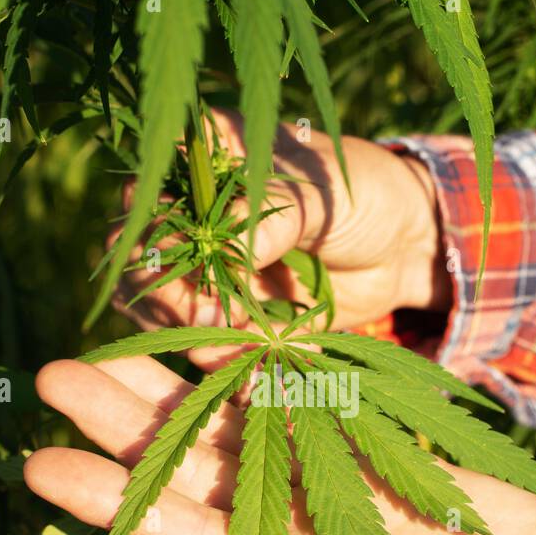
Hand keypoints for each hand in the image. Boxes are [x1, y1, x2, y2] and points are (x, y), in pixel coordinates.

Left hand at [24, 356, 535, 534]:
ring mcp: (352, 494)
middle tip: (55, 371)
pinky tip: (238, 320)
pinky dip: (281, 361)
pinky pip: (325, 398)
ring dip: (190, 381)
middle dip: (130, 427)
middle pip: (200, 475)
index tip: (41, 464)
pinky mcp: (399, 458)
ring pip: (253, 427)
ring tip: (126, 326)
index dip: (116, 508)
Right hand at [111, 110, 451, 351]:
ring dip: (192, 336)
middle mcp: (188, 214)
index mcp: (202, 162)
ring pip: (154, 308)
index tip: (196, 274)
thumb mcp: (323, 195)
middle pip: (134, 261)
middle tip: (214, 323)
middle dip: (168, 300)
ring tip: (244, 350)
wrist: (401, 246)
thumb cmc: (361, 195)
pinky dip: (223, 361)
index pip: (143, 196)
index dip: (155, 240)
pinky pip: (199, 342)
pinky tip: (259, 373)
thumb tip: (231, 249)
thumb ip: (276, 215)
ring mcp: (202, 267)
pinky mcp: (224, 312)